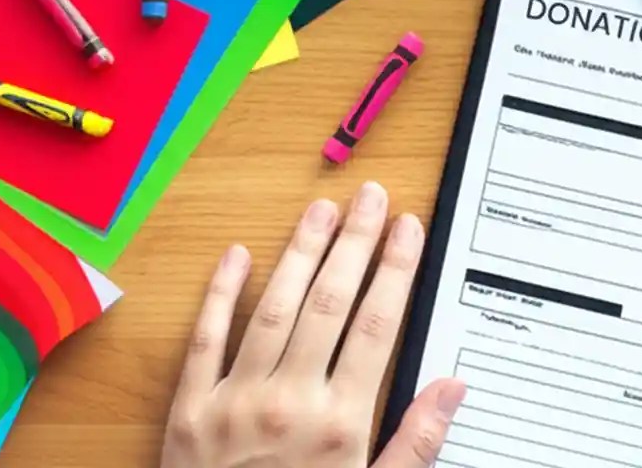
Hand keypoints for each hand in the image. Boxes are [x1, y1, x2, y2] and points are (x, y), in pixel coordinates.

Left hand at [162, 182, 464, 467]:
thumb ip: (415, 443)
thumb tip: (452, 387)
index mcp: (340, 424)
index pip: (377, 325)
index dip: (395, 269)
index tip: (407, 230)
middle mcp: (289, 402)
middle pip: (330, 304)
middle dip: (355, 244)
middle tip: (370, 198)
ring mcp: (235, 402)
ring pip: (273, 309)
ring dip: (300, 253)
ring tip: (321, 210)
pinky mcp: (189, 412)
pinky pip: (205, 341)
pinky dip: (220, 296)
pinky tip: (237, 256)